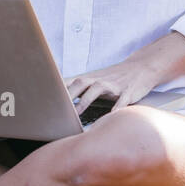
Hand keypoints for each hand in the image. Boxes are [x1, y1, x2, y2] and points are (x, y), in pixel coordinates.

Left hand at [65, 32, 184, 113]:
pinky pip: (121, 101)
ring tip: (76, 113)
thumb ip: (77, 89)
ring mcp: (114, 85)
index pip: (69, 82)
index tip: (43, 99)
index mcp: (90, 79)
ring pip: (97, 90)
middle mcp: (99, 80)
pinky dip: (116, 108)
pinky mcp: (128, 92)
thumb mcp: (94, 81)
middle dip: (66, 94)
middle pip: (79, 83)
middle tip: (55, 108)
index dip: (55, 89)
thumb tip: (56, 100)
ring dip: (85, 100)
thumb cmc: (113, 78)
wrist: (141, 68)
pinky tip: (111, 117)